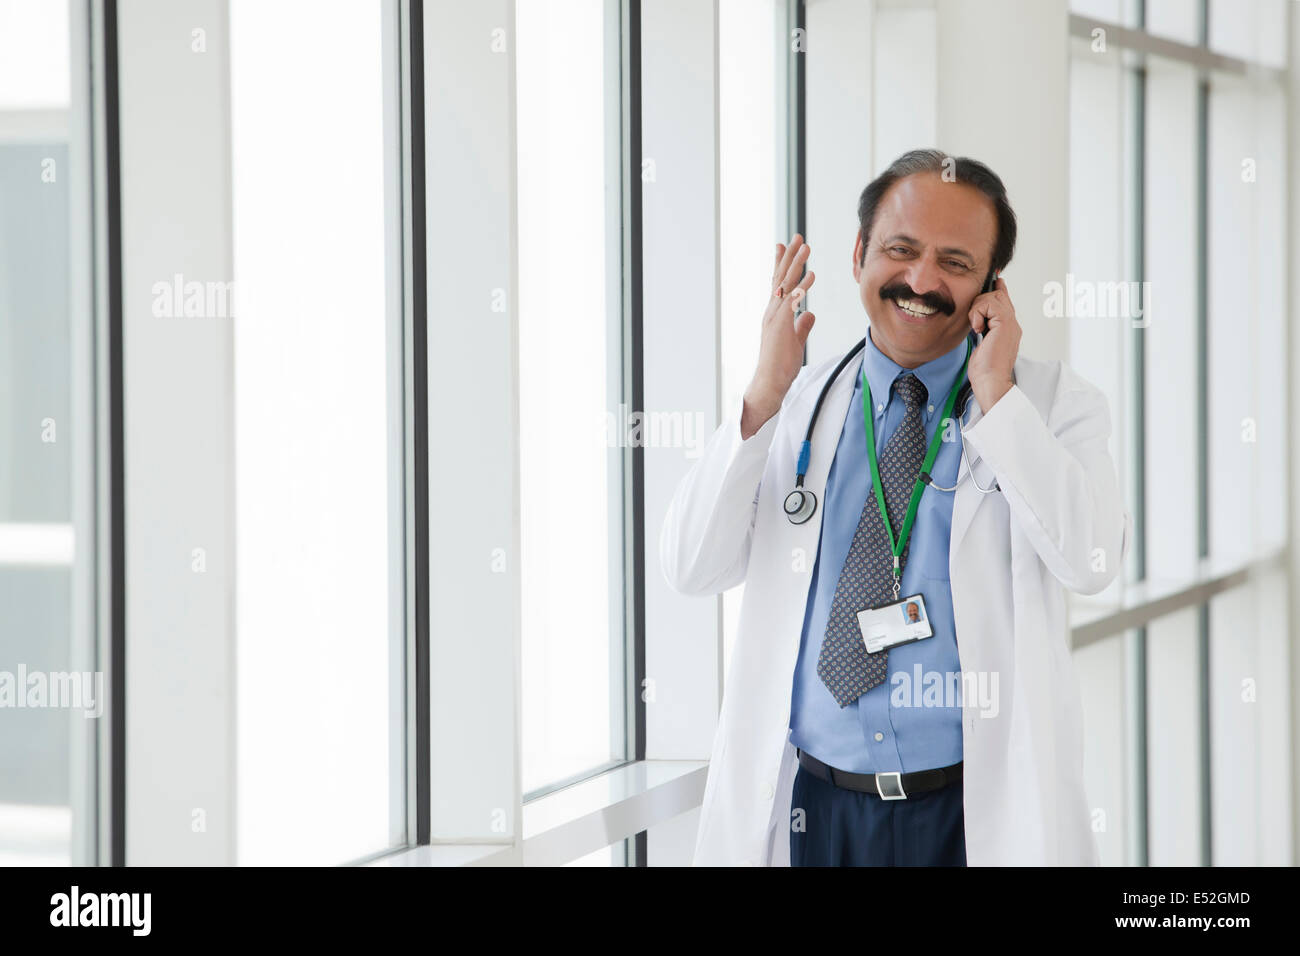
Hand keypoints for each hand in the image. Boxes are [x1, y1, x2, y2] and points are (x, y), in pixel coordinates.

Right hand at [741, 234, 816, 438]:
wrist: (770, 382)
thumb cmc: (780, 365)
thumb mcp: (795, 340)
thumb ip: (802, 326)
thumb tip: (810, 314)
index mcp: (774, 313)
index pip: (777, 283)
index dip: (781, 264)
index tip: (784, 245)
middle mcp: (771, 311)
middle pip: (780, 277)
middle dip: (789, 256)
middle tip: (797, 236)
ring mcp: (775, 317)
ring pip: (785, 284)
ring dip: (796, 264)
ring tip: (805, 246)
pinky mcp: (781, 326)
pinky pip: (793, 302)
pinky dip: (802, 287)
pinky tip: (811, 275)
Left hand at [966, 276, 1019, 411]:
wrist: (991, 382)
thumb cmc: (984, 370)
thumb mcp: (980, 344)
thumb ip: (981, 328)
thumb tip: (975, 318)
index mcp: (1007, 328)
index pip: (1004, 300)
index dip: (998, 288)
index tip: (995, 278)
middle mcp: (1012, 323)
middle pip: (998, 295)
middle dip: (981, 301)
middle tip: (974, 321)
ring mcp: (1011, 323)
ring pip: (992, 297)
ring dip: (977, 309)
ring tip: (976, 327)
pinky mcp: (1005, 323)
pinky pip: (989, 304)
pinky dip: (978, 313)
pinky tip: (978, 328)